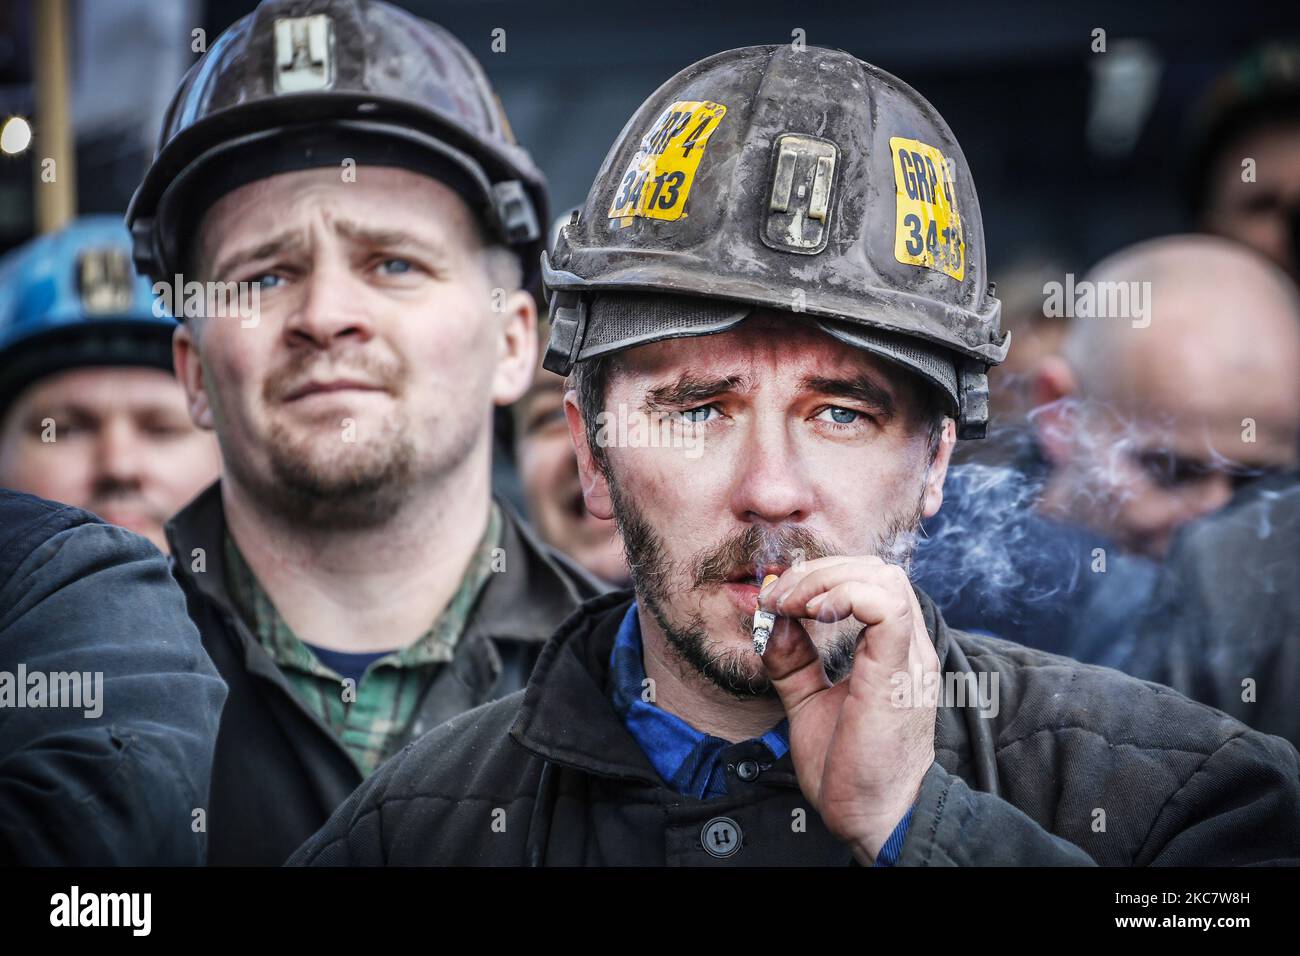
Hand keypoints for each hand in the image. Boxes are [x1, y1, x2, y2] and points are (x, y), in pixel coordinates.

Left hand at [759, 555, 937, 863]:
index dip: (820, 576)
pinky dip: (843, 596)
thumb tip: (772, 621)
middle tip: (777, 598)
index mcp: (892, 651)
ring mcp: (909, 658)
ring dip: (827, 580)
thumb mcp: (808, 701)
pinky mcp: (899, 673)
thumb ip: (793, 660)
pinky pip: (885, 607)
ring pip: (883, 577)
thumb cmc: (849, 768)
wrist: (874, 818)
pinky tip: (813, 615)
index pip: (868, 581)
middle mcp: (908, 648)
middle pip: (876, 570)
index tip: (776, 599)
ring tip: (791, 605)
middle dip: (818, 572)